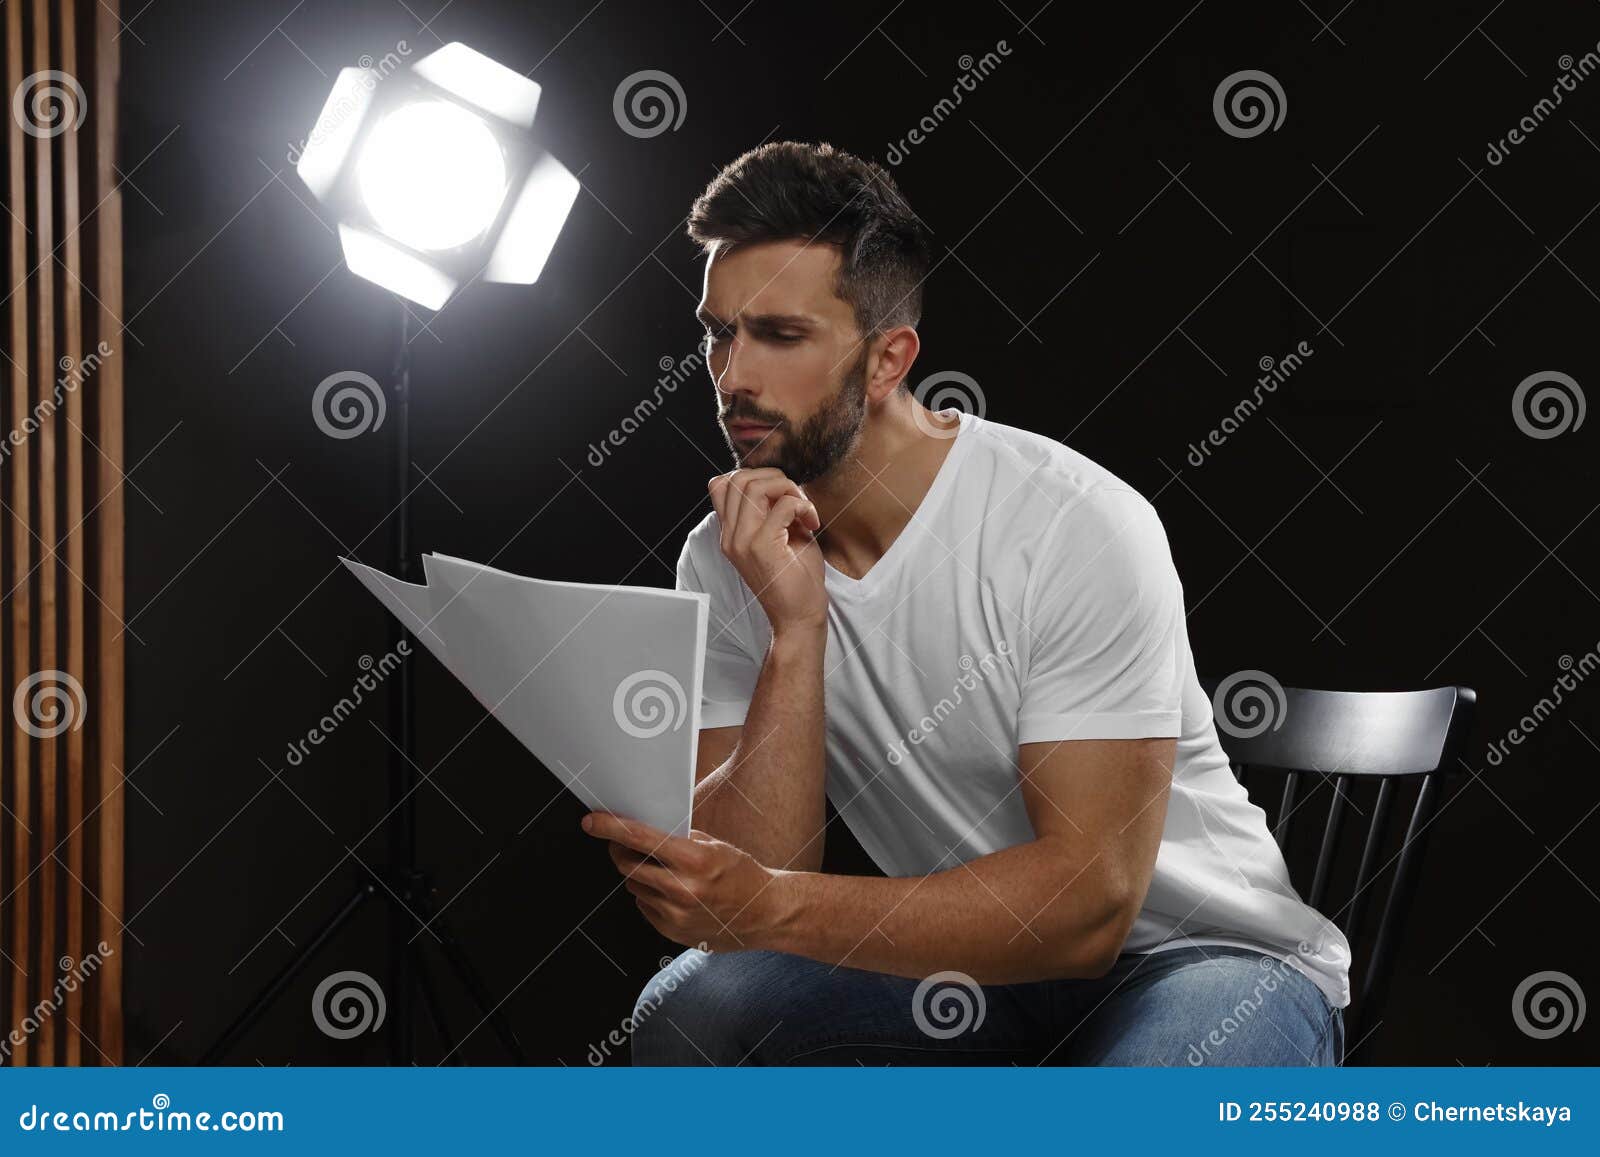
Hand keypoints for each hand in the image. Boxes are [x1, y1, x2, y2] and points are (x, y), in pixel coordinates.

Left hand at [582, 811, 790, 951]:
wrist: (764, 914)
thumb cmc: (742, 875)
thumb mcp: (715, 846)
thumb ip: (679, 840)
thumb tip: (642, 832)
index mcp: (694, 860)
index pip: (639, 839)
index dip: (610, 827)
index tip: (591, 821)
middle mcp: (682, 889)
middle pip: (627, 864)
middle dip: (619, 850)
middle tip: (622, 842)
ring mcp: (675, 914)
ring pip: (633, 885)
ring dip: (639, 874)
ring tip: (663, 871)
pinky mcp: (671, 932)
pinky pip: (644, 906)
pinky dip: (650, 895)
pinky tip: (671, 892)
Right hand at [708, 468, 825, 632]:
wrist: (799, 617)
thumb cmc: (795, 578)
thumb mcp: (780, 536)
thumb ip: (773, 509)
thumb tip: (782, 483)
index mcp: (731, 534)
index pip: (721, 485)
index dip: (754, 477)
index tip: (779, 496)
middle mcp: (730, 536)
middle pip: (737, 478)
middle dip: (774, 478)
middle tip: (796, 500)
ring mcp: (742, 542)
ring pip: (754, 485)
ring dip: (787, 489)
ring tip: (803, 510)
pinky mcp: (762, 547)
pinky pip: (782, 506)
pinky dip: (802, 506)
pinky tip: (811, 522)